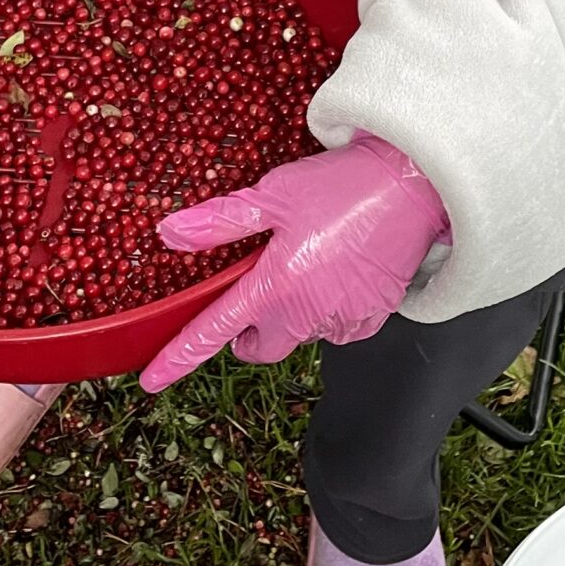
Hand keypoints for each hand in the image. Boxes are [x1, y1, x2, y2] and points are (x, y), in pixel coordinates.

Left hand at [139, 136, 447, 393]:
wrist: (413, 185)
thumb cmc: (342, 186)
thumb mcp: (273, 194)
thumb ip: (221, 222)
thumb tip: (170, 233)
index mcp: (275, 285)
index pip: (215, 330)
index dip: (179, 357)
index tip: (151, 380)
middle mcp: (306, 313)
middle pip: (260, 347)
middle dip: (249, 332)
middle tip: (254, 293)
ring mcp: (341, 321)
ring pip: (299, 334)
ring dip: (293, 313)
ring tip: (309, 262)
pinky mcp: (371, 319)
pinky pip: (336, 328)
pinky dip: (328, 310)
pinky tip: (338, 272)